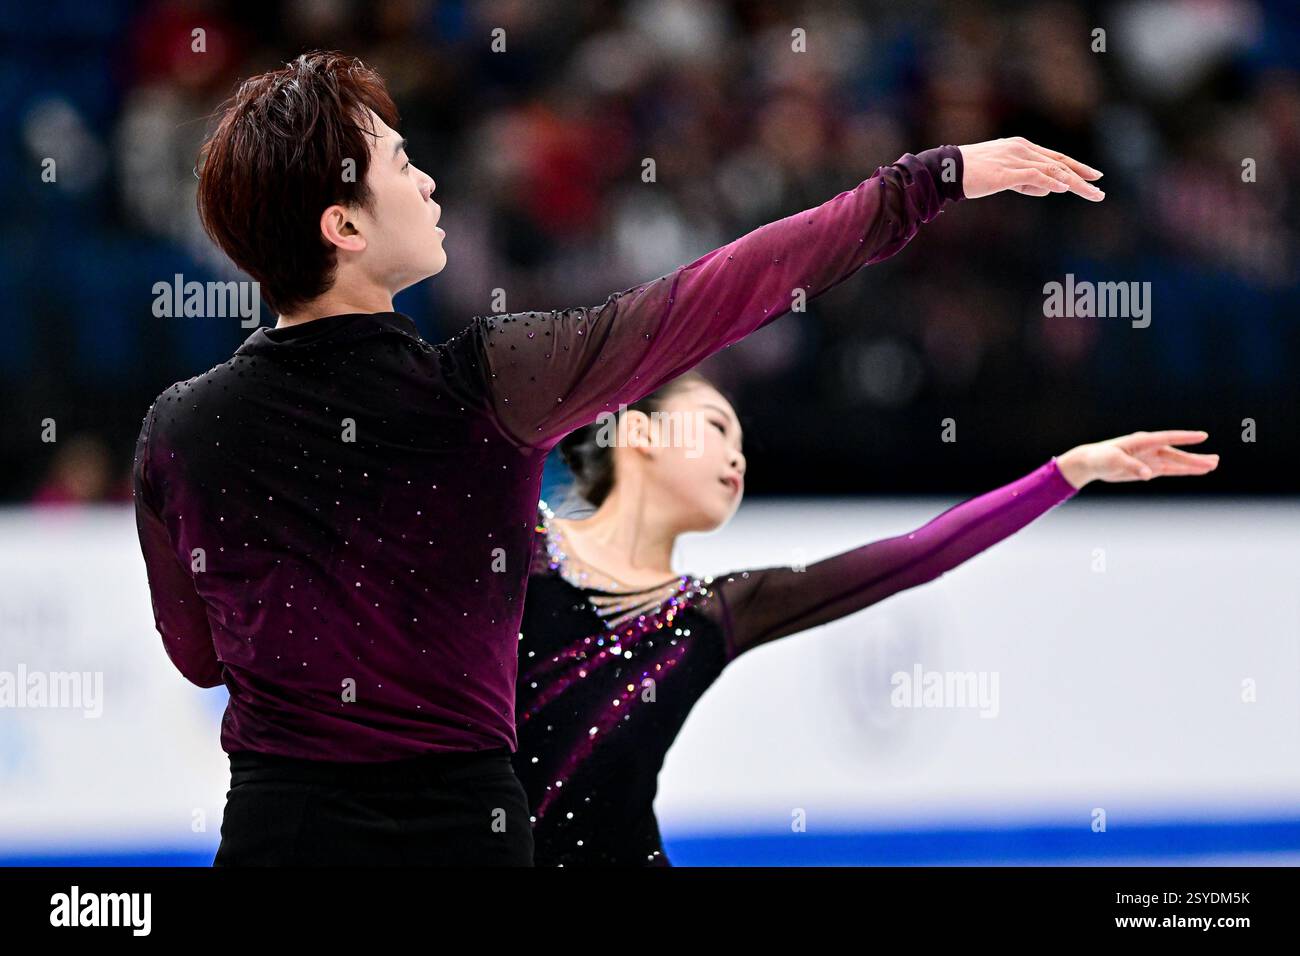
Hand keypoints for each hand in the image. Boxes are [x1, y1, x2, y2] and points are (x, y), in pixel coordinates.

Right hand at [958, 137, 1104, 199]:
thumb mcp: (1000, 175)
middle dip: (1082, 176)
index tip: (1093, 175)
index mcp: (1021, 147)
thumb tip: (1045, 188)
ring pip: (1053, 170)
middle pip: (1059, 163)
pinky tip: (1064, 188)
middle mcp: (1022, 149)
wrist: (946, 170)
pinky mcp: (1007, 172)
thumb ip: (1023, 180)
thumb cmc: (969, 174)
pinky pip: (1036, 176)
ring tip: (1092, 193)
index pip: (1055, 157)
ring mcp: (1015, 159)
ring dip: (1075, 183)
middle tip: (1099, 189)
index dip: (1076, 167)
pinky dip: (1052, 182)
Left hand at [1056, 431, 1218, 488]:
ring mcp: (1151, 458)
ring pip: (1177, 462)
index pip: (1168, 438)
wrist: (1092, 462)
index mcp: (1143, 441)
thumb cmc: (1101, 457)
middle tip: (1215, 461)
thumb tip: (1149, 474)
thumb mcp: (1114, 462)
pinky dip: (1183, 471)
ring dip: (1194, 464)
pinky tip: (1197, 471)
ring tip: (1213, 465)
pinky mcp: (1149, 468)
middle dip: (1196, 458)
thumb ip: (1132, 466)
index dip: (1185, 438)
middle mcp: (1150, 448)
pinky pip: (1170, 470)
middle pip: (1177, 453)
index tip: (1203, 436)